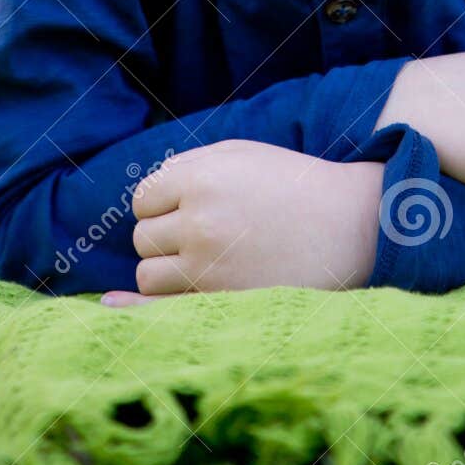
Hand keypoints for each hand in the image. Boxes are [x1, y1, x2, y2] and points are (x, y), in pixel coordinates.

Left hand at [99, 139, 382, 305]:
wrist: (351, 225)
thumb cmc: (290, 185)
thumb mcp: (239, 154)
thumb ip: (184, 168)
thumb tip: (138, 204)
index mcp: (201, 178)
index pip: (143, 199)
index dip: (162, 205)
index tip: (189, 208)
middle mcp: (200, 221)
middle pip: (144, 238)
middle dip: (166, 238)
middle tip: (209, 236)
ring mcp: (209, 266)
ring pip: (149, 275)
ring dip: (166, 271)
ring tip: (208, 263)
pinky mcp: (223, 302)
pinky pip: (161, 310)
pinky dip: (137, 310)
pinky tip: (113, 307)